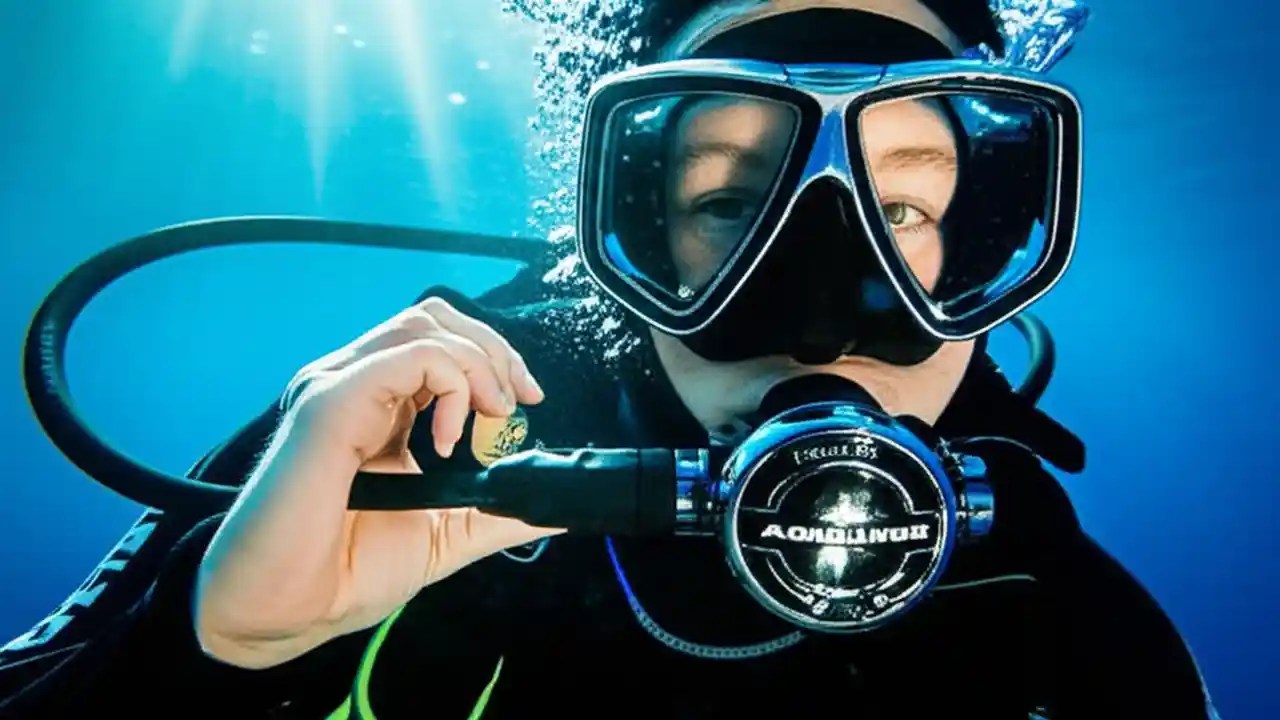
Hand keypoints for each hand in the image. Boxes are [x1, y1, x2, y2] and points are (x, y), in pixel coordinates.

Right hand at [193, 297, 555, 668]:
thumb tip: (558, 502)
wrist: (289, 611)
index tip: (526, 400)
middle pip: (433, 317)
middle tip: (519, 400)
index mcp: (379, 406)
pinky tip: (448, 440)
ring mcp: (337, 388)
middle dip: (492, 348)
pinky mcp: (329, 404)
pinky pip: (406, 358)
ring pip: (423, 327)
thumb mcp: (446, 535)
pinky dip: (448, 384)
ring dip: (477, 362)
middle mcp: (354, 386)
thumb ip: (500, 511)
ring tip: (490, 414)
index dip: (493, 356)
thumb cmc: (346, 572)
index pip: (439, 340)